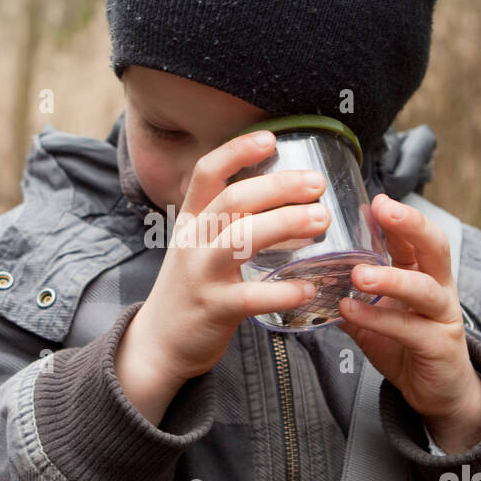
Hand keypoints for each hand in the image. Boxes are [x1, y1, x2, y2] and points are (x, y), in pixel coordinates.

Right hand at [116, 131, 331, 424]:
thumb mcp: (198, 245)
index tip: (272, 138)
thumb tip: (285, 197)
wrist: (159, 342)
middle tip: (316, 183)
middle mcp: (193, 242)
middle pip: (233, 200)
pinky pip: (252, 296)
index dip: (237, 151)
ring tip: (321, 221)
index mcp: (191, 221)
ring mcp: (201, 275)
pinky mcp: (214, 309)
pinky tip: (309, 287)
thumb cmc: (191, 289)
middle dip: (278, 186)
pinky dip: (283, 291)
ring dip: (284, 225)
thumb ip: (230, 222)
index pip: (207, 173)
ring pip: (240, 239)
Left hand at [337, 192, 480, 454]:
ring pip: (423, 288)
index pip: (414, 236)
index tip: (372, 199)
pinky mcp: (439, 346)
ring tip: (358, 274)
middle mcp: (440, 288)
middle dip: (411, 224)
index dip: (396, 216)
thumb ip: (352, 294)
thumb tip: (312, 276)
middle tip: (383, 209)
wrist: (438, 392)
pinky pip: (408, 328)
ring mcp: (443, 316)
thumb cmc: (407, 347)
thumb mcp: (375, 315)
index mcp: (424, 273)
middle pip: (435, 246)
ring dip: (390, 277)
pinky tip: (352, 311)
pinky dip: (379, 318)